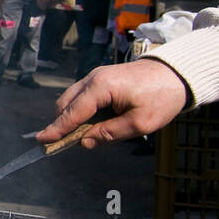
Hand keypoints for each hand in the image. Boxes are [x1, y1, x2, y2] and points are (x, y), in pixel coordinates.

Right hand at [36, 59, 188, 147]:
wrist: (177, 73)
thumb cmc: (162, 97)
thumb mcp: (140, 123)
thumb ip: (110, 133)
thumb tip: (84, 142)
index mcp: (102, 87)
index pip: (73, 112)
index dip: (57, 129)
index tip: (41, 141)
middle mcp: (93, 79)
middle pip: (65, 104)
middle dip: (62, 124)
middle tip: (65, 144)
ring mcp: (96, 76)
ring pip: (71, 99)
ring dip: (72, 118)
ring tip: (86, 135)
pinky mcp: (101, 78)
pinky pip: (82, 96)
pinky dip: (81, 111)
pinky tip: (95, 122)